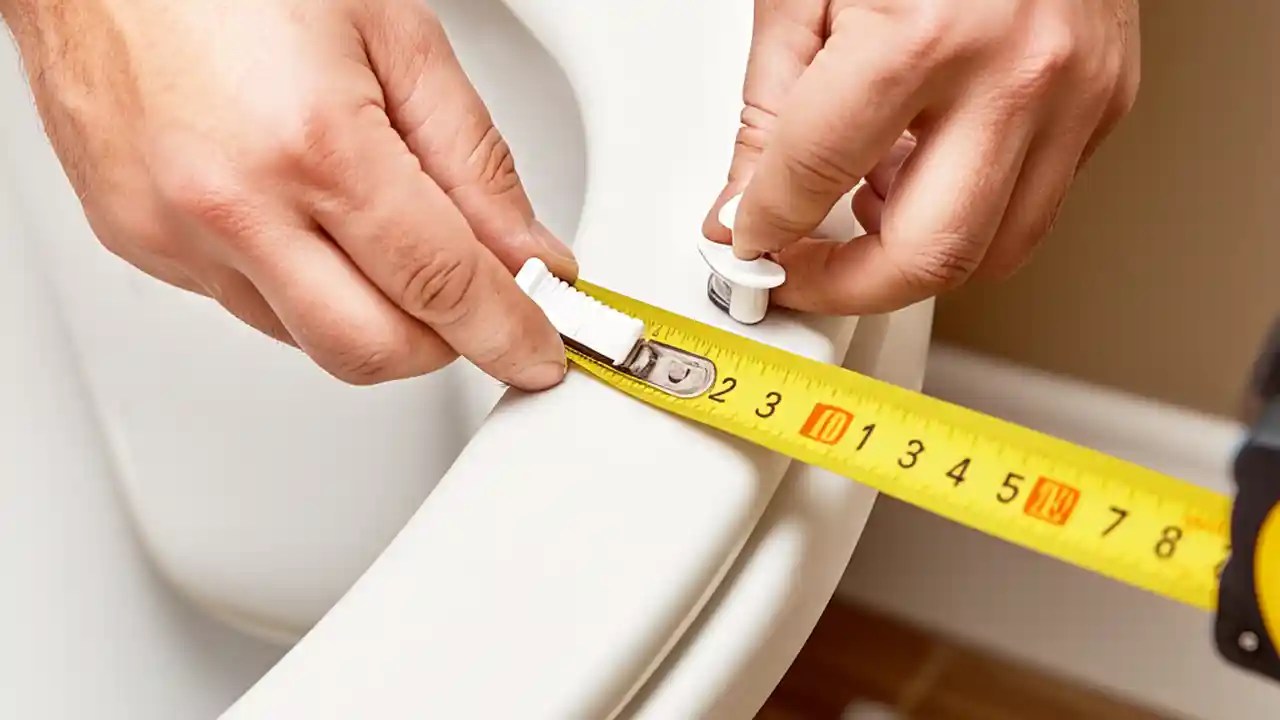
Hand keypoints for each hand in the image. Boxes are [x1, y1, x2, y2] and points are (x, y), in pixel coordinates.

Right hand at [1, 0, 576, 387]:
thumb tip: (523, 252)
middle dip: (442, 342)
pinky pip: (247, 306)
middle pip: (371, 349)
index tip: (537, 353)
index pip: (440, 286)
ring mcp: (175, 234)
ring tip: (371, 221)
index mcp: (312, 144)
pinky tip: (301, 214)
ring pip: (307, 338)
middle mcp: (232, 206)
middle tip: (474, 298)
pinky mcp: (138, 243)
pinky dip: (299, 285)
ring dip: (368, 311)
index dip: (506, 333)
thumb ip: (473, 161)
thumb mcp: (398, 36)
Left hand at [704, 0, 1138, 314]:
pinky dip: (970, 215)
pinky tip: (927, 174)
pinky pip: (1035, 206)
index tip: (745, 242)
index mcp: (920, 33)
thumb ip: (771, 106)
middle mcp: (1014, 72)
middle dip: (844, 288)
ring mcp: (1076, 93)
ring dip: (914, 261)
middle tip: (800, 277)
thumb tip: (747, 200)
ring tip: (864, 214)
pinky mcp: (1107, 102)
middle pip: (927, 256)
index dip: (761, 227)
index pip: (814, 179)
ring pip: (994, 253)